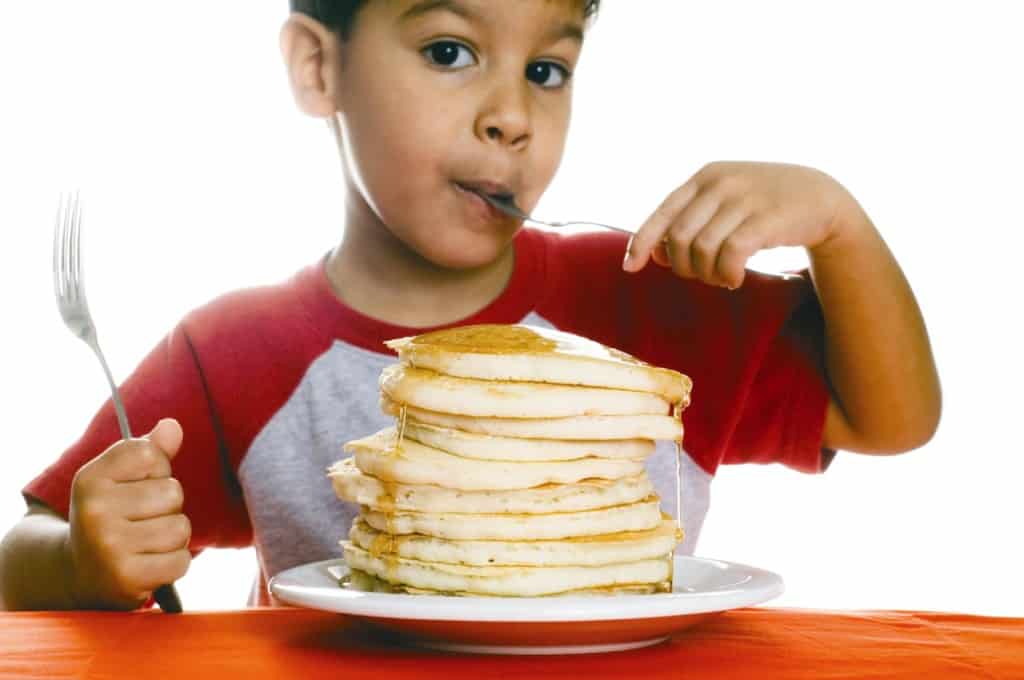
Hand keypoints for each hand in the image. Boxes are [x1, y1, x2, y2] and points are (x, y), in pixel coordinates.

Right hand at [67, 418, 190, 608]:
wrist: (81, 574)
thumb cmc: (111, 515)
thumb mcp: (119, 478)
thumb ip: (149, 451)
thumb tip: (173, 426)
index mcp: (90, 478)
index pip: (151, 454)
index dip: (155, 471)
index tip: (134, 487)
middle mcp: (94, 510)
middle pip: (172, 492)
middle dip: (167, 508)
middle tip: (140, 521)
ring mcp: (108, 545)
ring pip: (180, 528)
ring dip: (172, 538)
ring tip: (145, 543)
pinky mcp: (126, 577)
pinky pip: (181, 560)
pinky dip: (173, 564)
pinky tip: (149, 565)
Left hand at [623, 161, 864, 287]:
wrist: (821, 196)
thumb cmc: (763, 205)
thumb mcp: (724, 200)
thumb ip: (691, 219)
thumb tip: (655, 253)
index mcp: (704, 177)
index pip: (662, 213)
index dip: (641, 242)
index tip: (630, 268)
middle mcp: (720, 183)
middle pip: (678, 239)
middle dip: (684, 267)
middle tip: (703, 276)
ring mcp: (743, 199)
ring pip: (701, 250)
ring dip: (707, 275)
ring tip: (723, 278)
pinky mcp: (766, 219)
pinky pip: (730, 256)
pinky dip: (727, 275)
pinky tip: (736, 279)